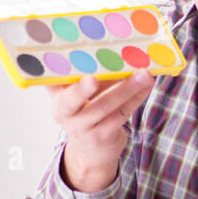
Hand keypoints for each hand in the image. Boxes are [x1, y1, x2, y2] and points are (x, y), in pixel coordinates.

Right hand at [47, 70, 153, 191]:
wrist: (92, 151)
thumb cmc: (86, 111)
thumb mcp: (77, 95)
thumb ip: (84, 75)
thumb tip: (109, 47)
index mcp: (56, 98)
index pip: (50, 83)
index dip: (54, 74)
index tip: (62, 60)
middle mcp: (64, 115)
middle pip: (72, 100)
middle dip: (81, 89)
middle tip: (92, 79)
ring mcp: (83, 129)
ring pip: (105, 106)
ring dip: (126, 88)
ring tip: (143, 74)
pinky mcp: (103, 137)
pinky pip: (121, 114)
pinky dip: (136, 97)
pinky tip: (147, 85)